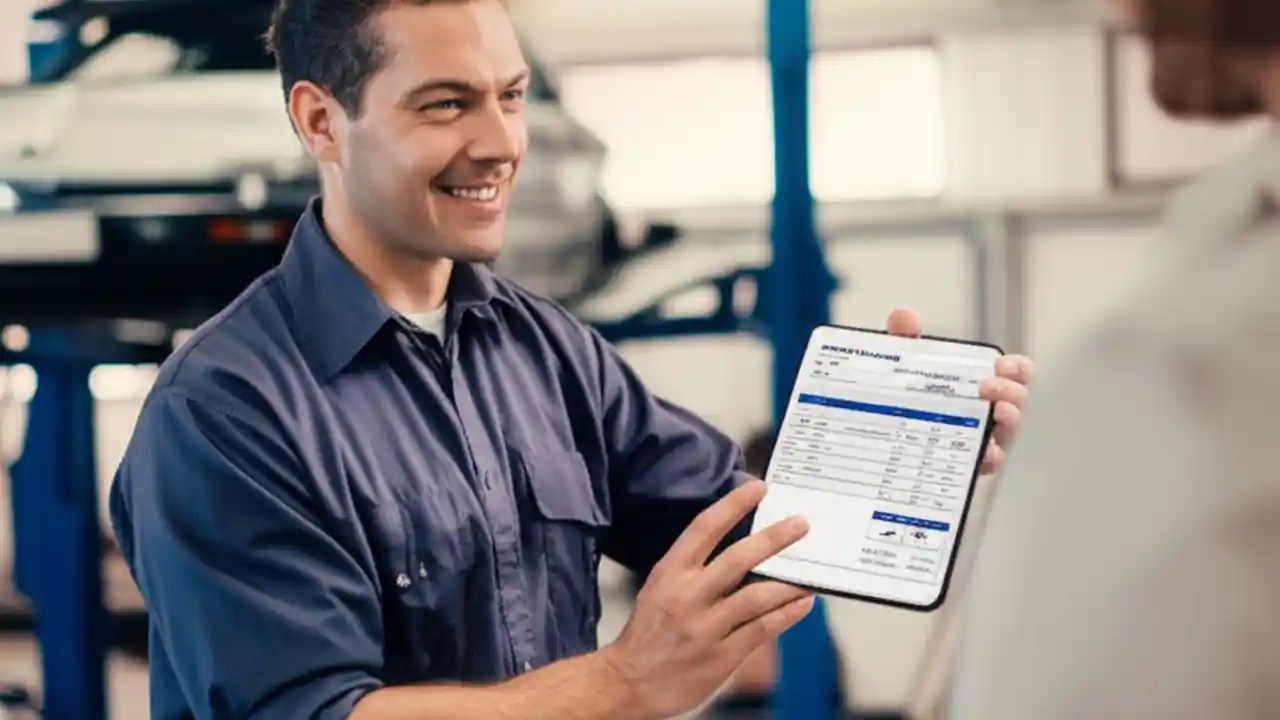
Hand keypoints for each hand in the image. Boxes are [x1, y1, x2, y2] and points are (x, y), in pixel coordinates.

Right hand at [599, 480, 814, 719]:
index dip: (733, 505)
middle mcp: (688, 595)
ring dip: (790, 582)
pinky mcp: (721, 655)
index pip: (704, 528)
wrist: (629, 682)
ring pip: (758, 596)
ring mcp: (706, 626)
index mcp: (670, 573)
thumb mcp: (660, 589)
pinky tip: (802, 603)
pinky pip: (763, 629)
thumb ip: (694, 570)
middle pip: (739, 558)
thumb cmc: (647, 634)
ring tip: (812, 573)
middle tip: (801, 524)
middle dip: (774, 537)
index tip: (758, 489)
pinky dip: (787, 613)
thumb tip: (739, 551)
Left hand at [885, 308, 1034, 474]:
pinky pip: (989, 465)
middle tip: (985, 387)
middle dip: (1011, 391)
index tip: (1001, 366)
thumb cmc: (901, 397)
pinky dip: (992, 457)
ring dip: (1010, 421)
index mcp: (979, 385)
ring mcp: (979, 441)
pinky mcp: (967, 467)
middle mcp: (986, 413)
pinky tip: (986, 452)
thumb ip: (902, 339)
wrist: (878, 438)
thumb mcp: (899, 365)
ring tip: (997, 413)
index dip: (1018, 369)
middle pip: (1019, 402)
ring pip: (1010, 434)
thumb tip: (904, 316)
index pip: (1015, 375)